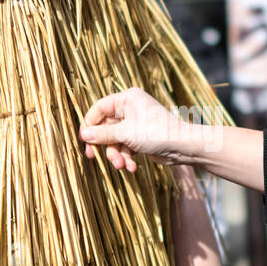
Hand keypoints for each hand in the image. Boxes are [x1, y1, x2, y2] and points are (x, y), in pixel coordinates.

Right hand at [80, 87, 207, 171]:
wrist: (183, 147)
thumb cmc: (157, 133)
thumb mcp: (126, 134)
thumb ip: (103, 134)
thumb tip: (83, 135)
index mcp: (127, 98)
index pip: (100, 108)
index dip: (90, 124)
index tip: (84, 139)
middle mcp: (130, 108)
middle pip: (106, 126)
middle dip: (104, 145)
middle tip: (92, 156)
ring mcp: (135, 123)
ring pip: (115, 139)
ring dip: (116, 155)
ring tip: (122, 166)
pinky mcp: (140, 136)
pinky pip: (125, 146)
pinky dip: (127, 157)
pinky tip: (132, 167)